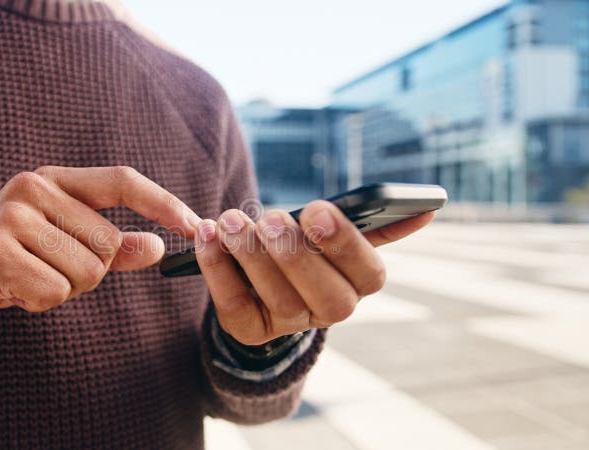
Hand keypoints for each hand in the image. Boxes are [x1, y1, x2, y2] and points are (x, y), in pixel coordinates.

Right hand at [0, 166, 199, 334]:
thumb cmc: (5, 261)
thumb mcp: (60, 246)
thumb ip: (109, 245)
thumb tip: (157, 246)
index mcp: (53, 179)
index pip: (122, 180)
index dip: (163, 202)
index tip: (196, 224)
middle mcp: (34, 188)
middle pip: (108, 245)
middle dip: (88, 273)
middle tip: (46, 271)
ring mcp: (13, 216)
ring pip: (86, 271)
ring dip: (62, 289)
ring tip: (26, 278)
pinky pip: (56, 290)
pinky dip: (39, 301)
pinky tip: (11, 291)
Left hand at [195, 200, 434, 344]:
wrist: (265, 288)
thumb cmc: (307, 249)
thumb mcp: (337, 237)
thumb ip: (375, 226)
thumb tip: (425, 211)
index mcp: (360, 283)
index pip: (368, 272)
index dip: (344, 243)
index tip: (317, 210)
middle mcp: (330, 310)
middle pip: (322, 292)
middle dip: (295, 252)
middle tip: (270, 217)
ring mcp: (289, 325)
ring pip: (277, 298)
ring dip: (251, 255)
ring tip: (231, 220)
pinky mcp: (250, 331)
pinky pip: (233, 304)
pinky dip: (216, 267)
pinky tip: (208, 235)